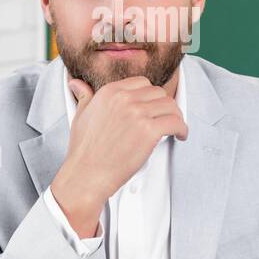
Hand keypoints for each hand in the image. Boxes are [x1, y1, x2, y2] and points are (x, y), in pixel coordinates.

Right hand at [49, 75, 186, 237]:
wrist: (86, 175)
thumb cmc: (83, 150)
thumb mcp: (80, 116)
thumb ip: (84, 96)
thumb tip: (75, 83)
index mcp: (109, 92)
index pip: (142, 83)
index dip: (150, 96)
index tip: (153, 108)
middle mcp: (123, 98)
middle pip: (158, 93)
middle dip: (164, 106)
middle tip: (166, 120)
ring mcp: (137, 113)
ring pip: (170, 105)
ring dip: (176, 117)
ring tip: (175, 128)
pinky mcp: (149, 131)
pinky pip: (176, 122)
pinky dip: (182, 129)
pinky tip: (180, 136)